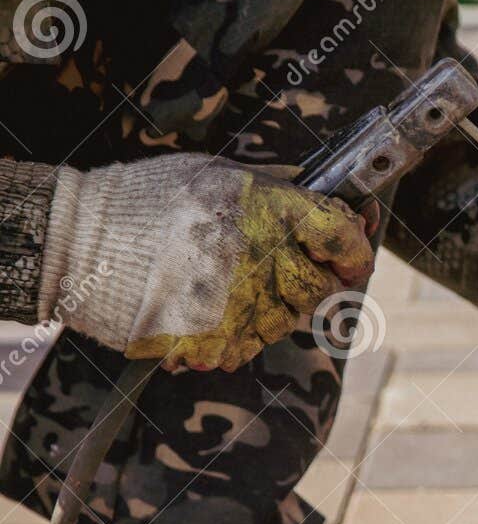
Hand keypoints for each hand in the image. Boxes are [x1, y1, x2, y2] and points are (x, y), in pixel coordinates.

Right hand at [42, 154, 374, 371]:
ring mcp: (238, 303)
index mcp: (266, 210)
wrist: (79, 241)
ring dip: (268, 308)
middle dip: (307, 282)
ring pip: (286, 321)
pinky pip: (250, 348)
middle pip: (319, 287)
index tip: (349, 255)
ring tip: (226, 286)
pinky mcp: (214, 339)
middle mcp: (259, 257)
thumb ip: (278, 193)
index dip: (353, 249)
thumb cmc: (148, 201)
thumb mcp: (217, 175)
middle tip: (275, 271)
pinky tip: (209, 310)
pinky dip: (237, 335)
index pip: (340, 236)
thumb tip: (339, 209)